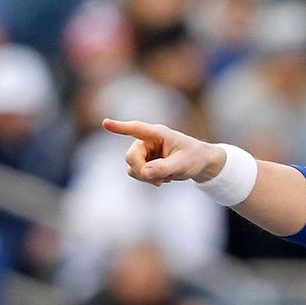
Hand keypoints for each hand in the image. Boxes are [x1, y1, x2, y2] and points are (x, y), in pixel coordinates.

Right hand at [103, 118, 227, 185]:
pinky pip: (137, 173)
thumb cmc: (194, 157)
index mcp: (158, 134)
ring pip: (132, 167)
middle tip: (158, 182)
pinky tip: (163, 179)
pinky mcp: (144, 162)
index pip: (136, 128)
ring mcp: (145, 152)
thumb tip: (143, 173)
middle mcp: (147, 141)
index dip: (120, 127)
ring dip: (145, 177)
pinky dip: (147, 179)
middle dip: (141, 171)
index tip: (105, 123)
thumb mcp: (182, 164)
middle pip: (131, 156)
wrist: (200, 163)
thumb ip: (163, 168)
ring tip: (165, 179)